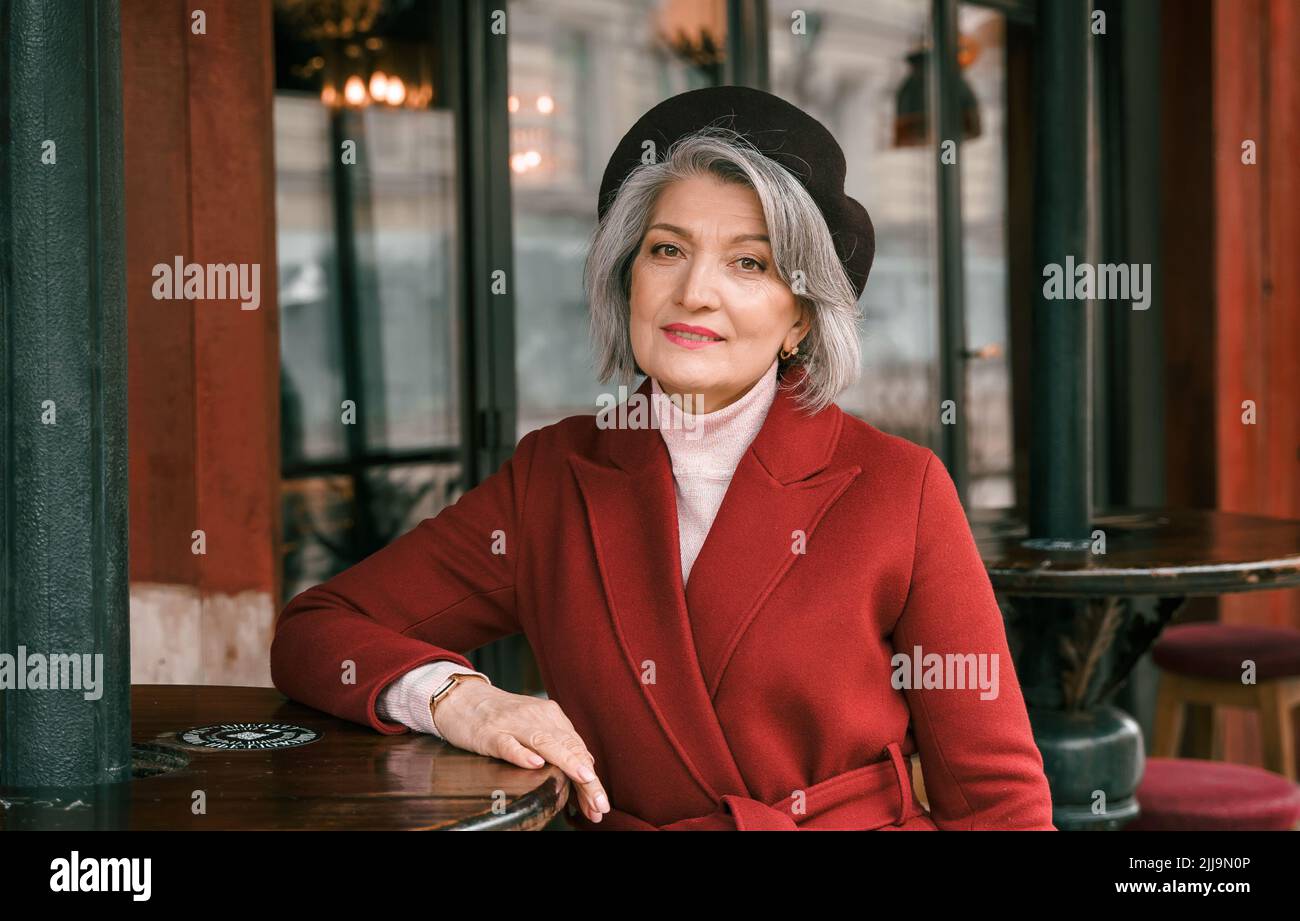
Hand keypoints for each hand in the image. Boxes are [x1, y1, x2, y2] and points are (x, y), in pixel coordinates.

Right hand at [432, 680, 610, 823]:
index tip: (600, 804)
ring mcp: (513, 725)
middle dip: (587, 779)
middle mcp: (537, 718)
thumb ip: (558, 744)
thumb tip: (587, 766)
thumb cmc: (501, 717)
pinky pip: (508, 744)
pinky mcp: (490, 734)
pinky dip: (522, 754)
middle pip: (568, 748)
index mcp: (551, 717)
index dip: (591, 779)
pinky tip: (535, 763)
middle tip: (600, 803)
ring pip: (545, 743)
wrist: (462, 698)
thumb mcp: (534, 727)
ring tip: (584, 779)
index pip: (577, 749)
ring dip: (567, 762)